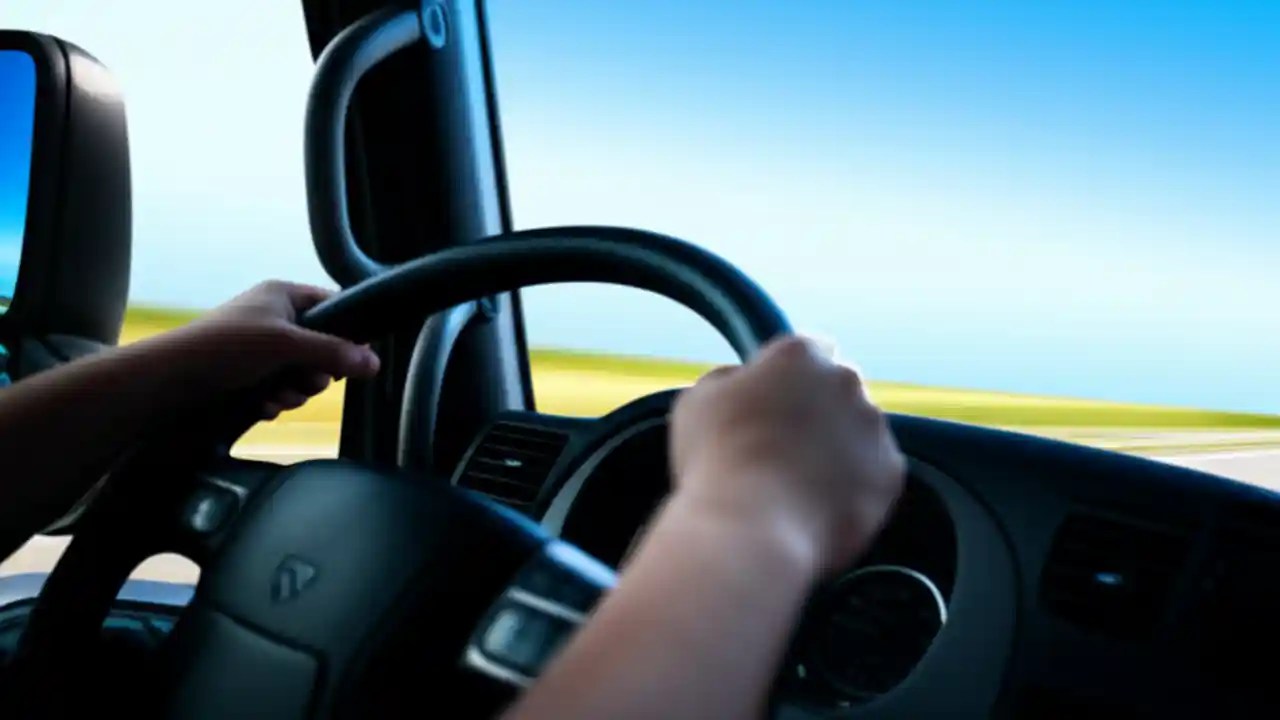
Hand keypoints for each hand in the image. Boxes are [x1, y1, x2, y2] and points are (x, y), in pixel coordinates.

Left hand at [173, 280, 380, 418]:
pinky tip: (262, 406)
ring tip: (276, 397)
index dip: (347, 331)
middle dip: (315, 373)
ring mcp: (261, 349)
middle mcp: (274, 319)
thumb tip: (375, 363)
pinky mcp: (248, 375)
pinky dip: (275, 400)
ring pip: (301, 374)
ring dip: (294, 391)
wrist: (171, 379)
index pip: (332, 305)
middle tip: (305, 382)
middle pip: (321, 348)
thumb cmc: (228, 347)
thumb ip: (333, 352)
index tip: (354, 357)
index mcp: (283, 296)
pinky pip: (280, 389)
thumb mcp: (286, 344)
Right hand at [669, 336, 905, 578]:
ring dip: (839, 447)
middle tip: (784, 447)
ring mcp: (873, 426)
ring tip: (800, 484)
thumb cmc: (716, 459)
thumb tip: (745, 382)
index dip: (788, 379)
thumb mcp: (700, 399)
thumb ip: (730, 378)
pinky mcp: (890, 472)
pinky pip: (874, 473)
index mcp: (799, 355)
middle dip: (818, 410)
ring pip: (859, 431)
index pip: (807, 351)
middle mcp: (846, 381)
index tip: (772, 405)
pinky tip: (820, 505)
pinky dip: (854, 485)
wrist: (753, 527)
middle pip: (837, 389)